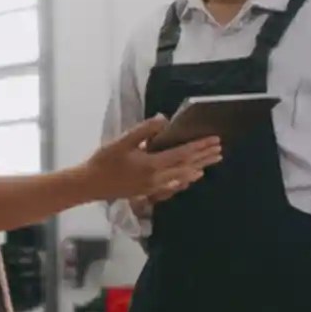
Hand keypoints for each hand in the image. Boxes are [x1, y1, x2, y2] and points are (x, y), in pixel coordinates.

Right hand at [82, 116, 221, 200]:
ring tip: (211, 162)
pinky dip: (185, 179)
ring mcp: (154, 187)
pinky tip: (189, 178)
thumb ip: (144, 130)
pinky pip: (173, 185)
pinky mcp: (148, 191)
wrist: (90, 185)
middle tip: (220, 150)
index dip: (199, 147)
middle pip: (187, 167)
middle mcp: (158, 178)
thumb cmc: (104, 161)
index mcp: (152, 164)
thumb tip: (164, 120)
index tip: (214, 140)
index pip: (182, 154)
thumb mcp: (122, 141)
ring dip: (198, 168)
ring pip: (182, 177)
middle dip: (204, 158)